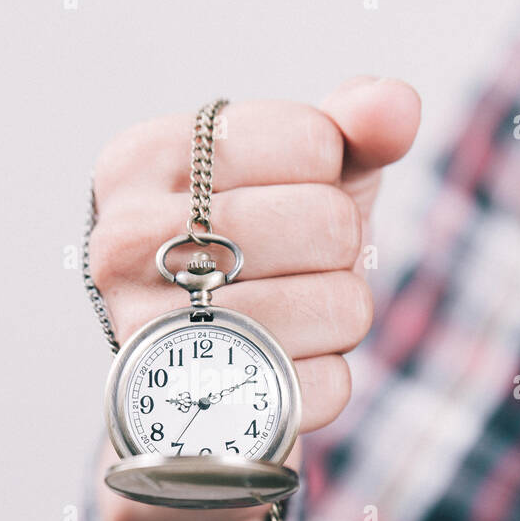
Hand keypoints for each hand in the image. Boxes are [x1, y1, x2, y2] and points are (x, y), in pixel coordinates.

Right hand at [90, 76, 421, 520]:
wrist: (195, 373)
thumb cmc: (255, 251)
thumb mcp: (298, 174)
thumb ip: (352, 125)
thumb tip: (396, 106)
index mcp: (140, 158)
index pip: (312, 140)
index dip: (328, 174)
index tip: (283, 196)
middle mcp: (123, 240)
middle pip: (328, 223)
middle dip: (340, 247)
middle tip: (298, 263)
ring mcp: (148, 333)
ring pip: (340, 305)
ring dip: (341, 313)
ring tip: (293, 314)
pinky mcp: (198, 414)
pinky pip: (330, 385)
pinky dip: (326, 379)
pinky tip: (279, 368)